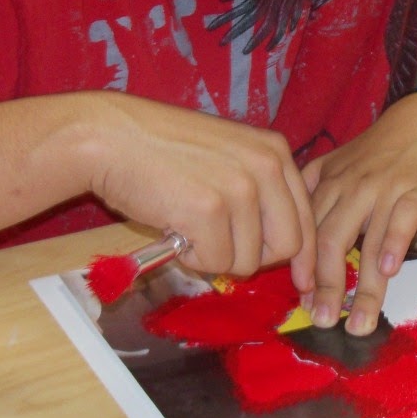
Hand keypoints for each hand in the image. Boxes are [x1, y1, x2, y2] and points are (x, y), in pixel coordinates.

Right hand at [79, 92, 315, 285]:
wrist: (110, 137)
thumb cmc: (162, 150)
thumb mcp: (228, 155)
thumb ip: (259, 189)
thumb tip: (284, 244)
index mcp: (274, 152)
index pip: (307, 216)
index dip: (305, 256)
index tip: (303, 280)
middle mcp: (265, 167)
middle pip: (287, 245)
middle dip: (256, 259)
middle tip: (222, 249)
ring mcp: (239, 189)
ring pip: (248, 260)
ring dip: (216, 258)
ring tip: (188, 228)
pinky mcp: (209, 211)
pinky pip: (216, 263)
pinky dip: (193, 259)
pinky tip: (174, 232)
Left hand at [300, 91, 416, 335]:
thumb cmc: (378, 153)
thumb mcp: (337, 164)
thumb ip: (313, 195)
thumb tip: (289, 239)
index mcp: (328, 185)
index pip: (310, 232)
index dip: (305, 270)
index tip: (303, 303)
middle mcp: (352, 189)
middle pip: (332, 242)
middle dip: (327, 286)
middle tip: (324, 321)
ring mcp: (386, 191)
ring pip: (368, 242)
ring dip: (363, 286)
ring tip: (359, 321)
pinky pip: (402, 220)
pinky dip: (394, 244)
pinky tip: (389, 270)